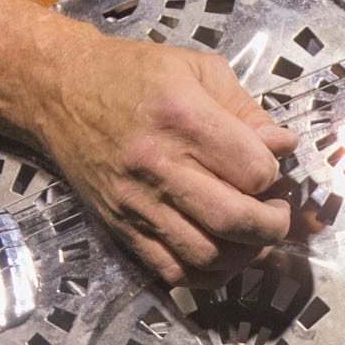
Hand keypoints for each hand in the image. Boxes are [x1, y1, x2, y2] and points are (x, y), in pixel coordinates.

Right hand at [32, 31, 298, 288]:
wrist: (59, 92)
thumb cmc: (133, 74)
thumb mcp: (198, 69)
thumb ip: (246, 110)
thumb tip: (285, 147)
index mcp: (182, 117)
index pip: (252, 169)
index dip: (273, 173)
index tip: (270, 164)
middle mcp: (158, 165)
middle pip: (233, 220)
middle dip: (272, 224)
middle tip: (277, 212)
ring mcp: (136, 202)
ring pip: (206, 255)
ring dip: (244, 254)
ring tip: (251, 234)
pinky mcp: (121, 227)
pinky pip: (171, 271)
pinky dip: (206, 274)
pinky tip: (220, 253)